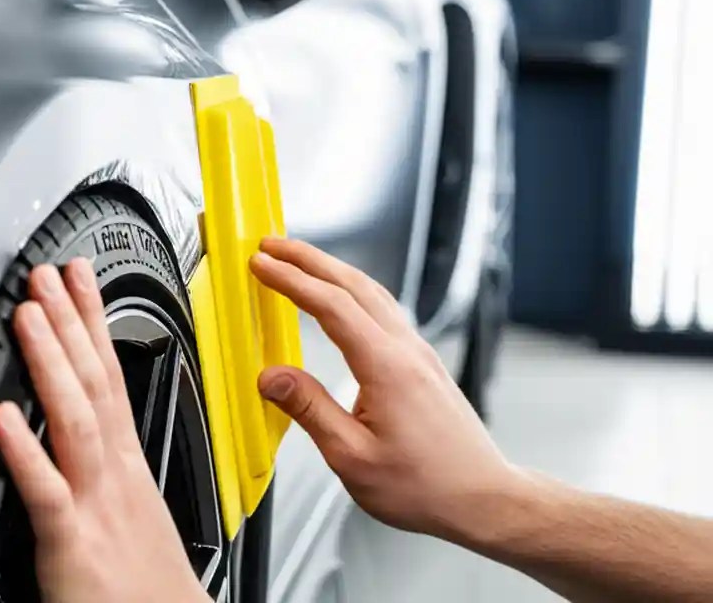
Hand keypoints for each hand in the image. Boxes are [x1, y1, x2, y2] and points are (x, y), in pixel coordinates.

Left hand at [0, 259, 206, 602]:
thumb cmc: (150, 591)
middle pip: (96, 383)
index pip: (112, 378)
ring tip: (29, 314)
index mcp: (128, 468)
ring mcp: (95, 507)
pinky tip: (4, 415)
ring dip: (51, 362)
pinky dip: (26, 451)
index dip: (95, 324)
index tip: (82, 281)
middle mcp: (116, 477)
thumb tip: (85, 439)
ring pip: (74, 421)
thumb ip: (106, 473)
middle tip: (49, 272)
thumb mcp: (132, 515)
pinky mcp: (70, 547)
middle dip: (72, 322)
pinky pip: (45, 492)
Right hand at [250, 238, 521, 542]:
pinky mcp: (423, 364)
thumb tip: (270, 377)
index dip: (291, 280)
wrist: (483, 499)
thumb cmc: (424, 487)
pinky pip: (384, 310)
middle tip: (271, 244)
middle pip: (353, 285)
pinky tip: (342, 297)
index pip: (331, 306)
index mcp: (387, 368)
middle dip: (308, 259)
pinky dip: (353, 290)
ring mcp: (419, 354)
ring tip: (299, 260)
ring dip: (332, 270)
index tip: (260, 264)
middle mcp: (406, 351)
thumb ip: (309, 410)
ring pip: (372, 292)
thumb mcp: (352, 458)